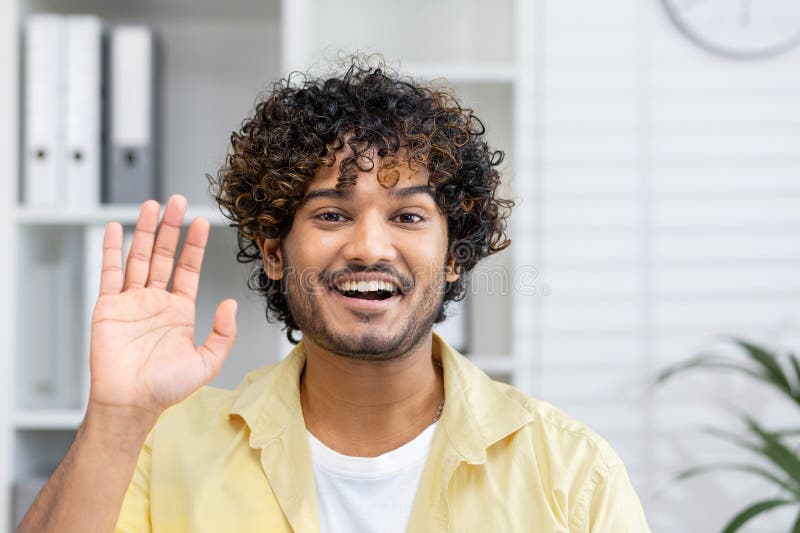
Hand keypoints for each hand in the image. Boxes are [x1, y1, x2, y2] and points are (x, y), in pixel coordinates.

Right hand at [87, 195, 237, 421]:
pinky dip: (111, 250)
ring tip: (152, 206)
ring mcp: (131, 302)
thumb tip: (230, 304)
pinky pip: (109, 273)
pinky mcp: (107, 307)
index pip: (188, 269)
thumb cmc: (166, 388)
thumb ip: (223, 334)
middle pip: (163, 255)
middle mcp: (156, 301)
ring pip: (138, 258)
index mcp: (179, 310)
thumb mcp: (207, 362)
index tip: (200, 222)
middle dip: (170, 228)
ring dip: (144, 231)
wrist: (130, 402)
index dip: (194, 246)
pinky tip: (116, 230)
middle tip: (176, 201)